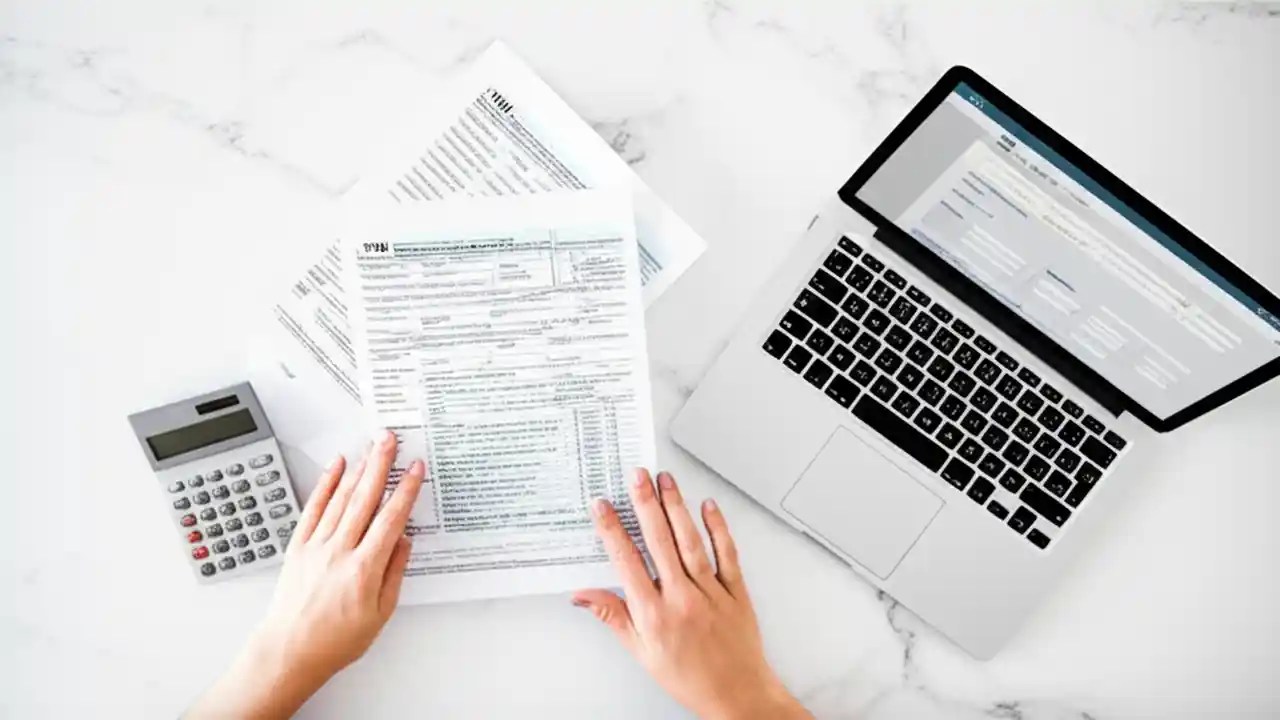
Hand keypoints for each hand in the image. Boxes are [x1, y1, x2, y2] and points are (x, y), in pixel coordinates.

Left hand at [188, 431, 424, 719]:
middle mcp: (339, 552)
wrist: (289, 651)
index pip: (390, 519)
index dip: (406, 490)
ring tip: (370, 446)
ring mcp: (316, 546)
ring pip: (341, 498)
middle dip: (381, 465)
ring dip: (358, 468)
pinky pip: (313, 508)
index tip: (416, 469)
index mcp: (364, 569)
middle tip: (390, 439)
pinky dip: (325, 484)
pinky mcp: (298, 547)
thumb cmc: (335, 640)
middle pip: (365, 498)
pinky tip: (336, 467)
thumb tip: (404, 540)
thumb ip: (394, 573)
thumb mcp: (380, 614)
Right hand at [574, 469, 808, 719]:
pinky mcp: (736, 591)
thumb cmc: (690, 678)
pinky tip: (708, 506)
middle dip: (645, 504)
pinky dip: (717, 527)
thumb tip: (584, 597)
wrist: (736, 695)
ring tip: (665, 480)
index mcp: (654, 614)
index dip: (612, 530)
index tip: (603, 506)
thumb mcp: (641, 653)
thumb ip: (614, 618)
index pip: (627, 562)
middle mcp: (682, 599)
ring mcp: (711, 592)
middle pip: (659, 541)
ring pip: (690, 541)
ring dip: (676, 507)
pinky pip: (726, 553)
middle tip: (636, 476)